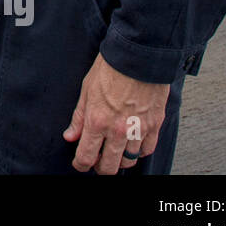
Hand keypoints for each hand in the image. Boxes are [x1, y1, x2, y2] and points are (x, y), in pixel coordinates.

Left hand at [63, 53, 170, 173]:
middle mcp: (118, 130)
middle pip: (109, 166)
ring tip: (115, 152)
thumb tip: (70, 136)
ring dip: (120, 160)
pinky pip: (147, 150)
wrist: (138, 57)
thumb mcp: (86, 91)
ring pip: (129, 161)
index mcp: (97, 121)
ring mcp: (138, 129)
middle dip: (100, 168)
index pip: (86, 157)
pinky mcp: (155, 125)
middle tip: (97, 161)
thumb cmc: (111, 69)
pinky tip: (132, 144)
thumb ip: (79, 117)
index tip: (80, 164)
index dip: (81, 165)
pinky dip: (139, 151)